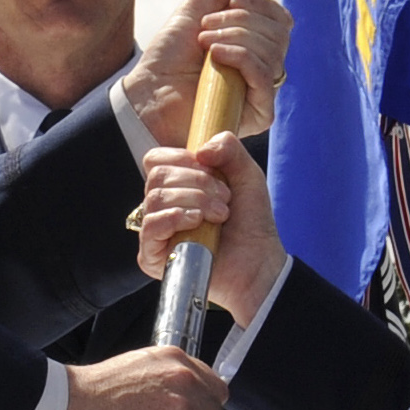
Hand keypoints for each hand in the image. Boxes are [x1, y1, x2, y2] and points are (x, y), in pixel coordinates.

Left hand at [121, 0, 290, 145]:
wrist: (149, 93)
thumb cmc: (169, 56)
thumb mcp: (195, 7)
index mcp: (254, 45)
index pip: (280, 20)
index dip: (259, 5)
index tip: (228, 3)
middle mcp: (263, 69)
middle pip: (279, 33)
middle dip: (242, 20)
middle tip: (206, 26)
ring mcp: (261, 92)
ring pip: (273, 51)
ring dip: (235, 36)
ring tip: (204, 42)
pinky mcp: (258, 113)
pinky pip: (264, 75)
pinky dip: (241, 56)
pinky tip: (215, 55)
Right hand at [138, 133, 285, 322]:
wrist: (259, 262)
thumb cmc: (250, 221)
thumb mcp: (246, 174)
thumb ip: (229, 147)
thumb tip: (200, 149)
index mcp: (175, 186)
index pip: (156, 159)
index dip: (185, 159)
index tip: (214, 172)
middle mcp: (160, 207)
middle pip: (157, 175)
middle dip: (198, 182)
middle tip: (225, 200)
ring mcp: (154, 232)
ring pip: (155, 198)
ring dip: (195, 201)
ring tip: (220, 215)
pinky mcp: (152, 256)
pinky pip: (150, 226)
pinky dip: (176, 218)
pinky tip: (198, 223)